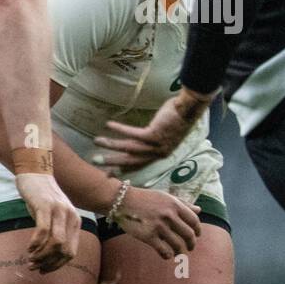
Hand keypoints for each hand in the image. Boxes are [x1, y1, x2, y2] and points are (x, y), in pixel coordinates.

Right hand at [14, 173, 79, 272]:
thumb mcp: (55, 218)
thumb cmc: (44, 200)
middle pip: (65, 250)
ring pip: (56, 243)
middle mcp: (71, 218)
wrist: (37, 175)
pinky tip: (28, 248)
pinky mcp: (46, 206)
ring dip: (42, 255)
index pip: (72, 252)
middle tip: (33, 267)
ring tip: (30, 259)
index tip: (43, 270)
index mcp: (76, 223)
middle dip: (49, 263)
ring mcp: (60, 211)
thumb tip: (48, 257)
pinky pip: (43, 230)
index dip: (58, 265)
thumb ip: (56, 233)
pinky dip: (36, 243)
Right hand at [95, 90, 209, 172]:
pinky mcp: (154, 135)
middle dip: (112, 162)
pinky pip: (132, 134)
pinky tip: (108, 124)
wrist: (188, 110)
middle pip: (131, 161)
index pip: (138, 165)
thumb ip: (148, 140)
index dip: (122, 169)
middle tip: (95, 162)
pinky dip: (119, 129)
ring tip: (97, 140)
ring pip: (129, 148)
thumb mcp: (161, 134)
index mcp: (160, 155)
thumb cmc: (176, 119)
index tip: (109, 173)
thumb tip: (134, 141)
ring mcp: (157, 145)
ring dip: (111, 144)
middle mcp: (158, 153)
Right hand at [112, 186, 201, 258]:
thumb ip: (183, 204)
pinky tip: (167, 255)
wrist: (121, 200)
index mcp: (175, 205)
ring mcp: (159, 226)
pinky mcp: (148, 236)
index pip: (194, 221)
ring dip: (180, 252)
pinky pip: (163, 250)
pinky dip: (168, 255)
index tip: (197, 235)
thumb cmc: (145, 198)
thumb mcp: (166, 197)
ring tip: (179, 253)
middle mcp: (169, 216)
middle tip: (190, 247)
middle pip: (188, 234)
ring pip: (177, 245)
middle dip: (192, 243)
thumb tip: (199, 210)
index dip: (198, 230)